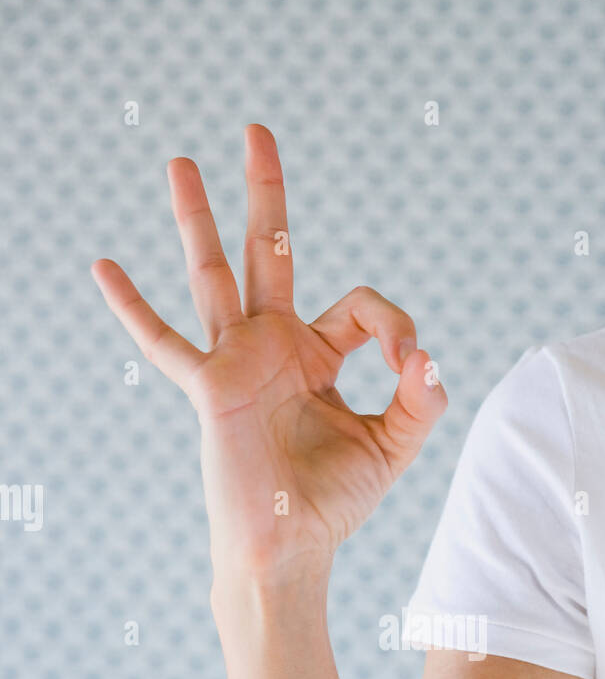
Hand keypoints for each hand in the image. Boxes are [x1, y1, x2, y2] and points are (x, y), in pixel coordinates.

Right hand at [92, 124, 446, 585]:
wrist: (291, 547)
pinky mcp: (210, 386)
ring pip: (214, 274)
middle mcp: (272, 347)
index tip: (408, 365)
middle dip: (266, 194)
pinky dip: (132, 307)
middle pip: (269, 252)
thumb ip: (421, 398)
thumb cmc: (333, 501)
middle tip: (258, 131)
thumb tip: (426, 355)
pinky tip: (102, 267)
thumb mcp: (393, 444)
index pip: (361, 308)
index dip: (393, 325)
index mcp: (315, 356)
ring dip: (198, 217)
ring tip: (180, 160)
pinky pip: (164, 340)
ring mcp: (237, 361)